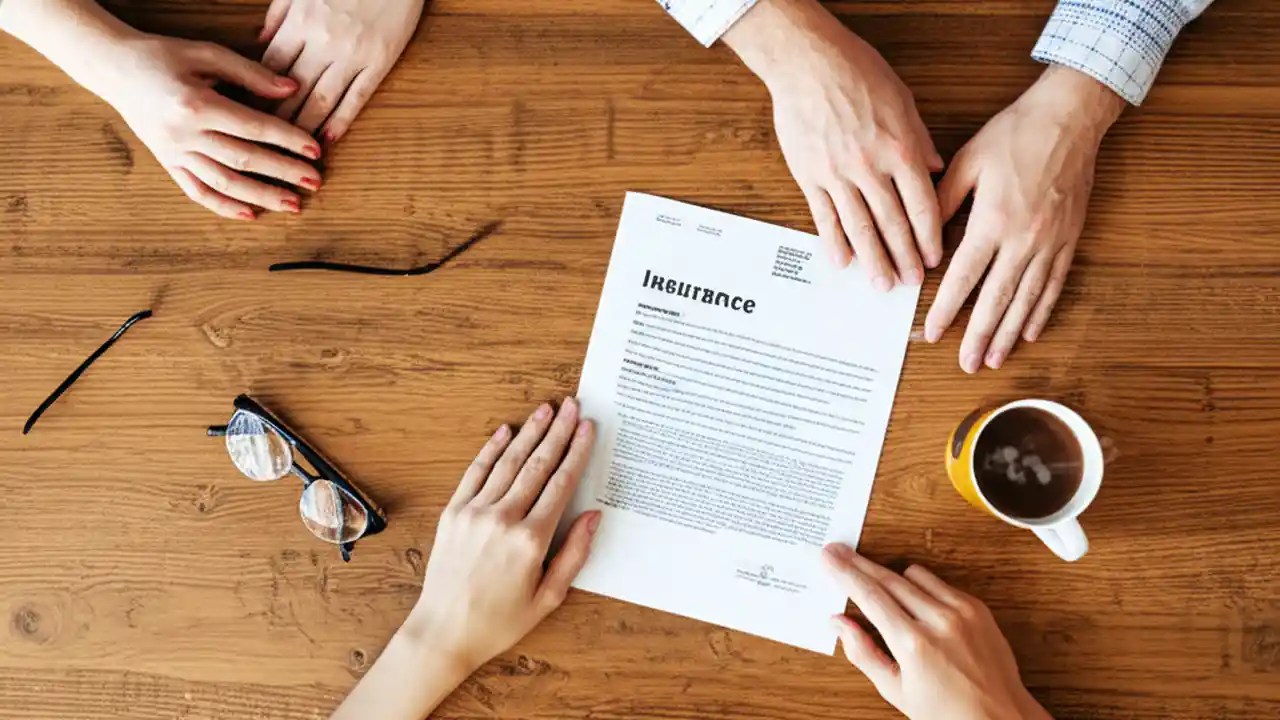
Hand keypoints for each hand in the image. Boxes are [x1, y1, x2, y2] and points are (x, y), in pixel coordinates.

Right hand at [96, 35, 323, 219]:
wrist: (113, 69)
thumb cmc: (162, 56)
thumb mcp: (206, 53)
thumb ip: (250, 73)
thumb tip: (291, 90)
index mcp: (196, 104)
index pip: (252, 128)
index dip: (287, 140)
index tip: (314, 151)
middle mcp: (184, 134)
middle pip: (243, 159)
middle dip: (283, 173)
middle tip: (315, 181)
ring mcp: (174, 153)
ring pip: (224, 183)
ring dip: (262, 196)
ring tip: (293, 205)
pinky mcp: (167, 163)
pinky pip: (197, 192)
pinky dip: (224, 206)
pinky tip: (251, 215)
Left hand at [260, 0, 424, 141]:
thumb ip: (279, 12)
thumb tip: (260, 41)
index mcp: (301, 20)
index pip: (270, 66)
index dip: (256, 92)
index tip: (247, 111)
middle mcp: (323, 40)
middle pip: (291, 88)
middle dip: (275, 118)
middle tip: (264, 142)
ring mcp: (353, 53)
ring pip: (321, 98)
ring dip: (305, 126)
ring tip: (293, 147)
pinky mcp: (380, 60)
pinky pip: (357, 97)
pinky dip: (341, 121)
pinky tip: (329, 138)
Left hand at [408, 398, 599, 674]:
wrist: (444, 632)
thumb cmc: (498, 622)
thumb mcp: (548, 598)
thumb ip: (574, 554)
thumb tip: (594, 516)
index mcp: (531, 541)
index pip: (561, 484)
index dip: (577, 452)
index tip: (588, 428)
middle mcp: (503, 519)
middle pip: (537, 465)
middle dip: (558, 432)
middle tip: (573, 406)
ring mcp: (474, 513)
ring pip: (508, 462)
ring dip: (529, 433)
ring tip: (546, 410)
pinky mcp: (453, 513)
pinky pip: (475, 472)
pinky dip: (491, 449)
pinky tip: (505, 431)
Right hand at [724, 0, 941, 289]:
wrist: (807, 62)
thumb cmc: (856, 72)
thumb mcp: (903, 100)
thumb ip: (919, 140)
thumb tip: (935, 170)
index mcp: (899, 148)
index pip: (921, 204)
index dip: (929, 236)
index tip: (933, 258)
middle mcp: (870, 167)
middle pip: (892, 223)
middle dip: (904, 257)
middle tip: (910, 283)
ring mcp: (837, 174)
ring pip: (859, 227)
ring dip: (873, 260)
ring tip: (881, 284)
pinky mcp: (809, 175)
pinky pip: (824, 216)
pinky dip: (834, 242)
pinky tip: (842, 262)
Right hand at [822, 545, 1051, 719]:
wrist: (1000, 717)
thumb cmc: (948, 712)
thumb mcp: (896, 691)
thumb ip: (863, 653)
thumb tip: (839, 623)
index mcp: (914, 644)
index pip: (870, 596)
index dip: (845, 574)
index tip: (830, 558)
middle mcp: (939, 621)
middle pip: (888, 578)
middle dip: (859, 564)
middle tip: (839, 552)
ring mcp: (962, 611)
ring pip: (914, 574)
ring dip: (893, 578)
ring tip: (882, 591)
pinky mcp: (977, 607)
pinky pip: (940, 583)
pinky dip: (922, 588)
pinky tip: (917, 604)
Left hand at [925, 65, 1126, 371]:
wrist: (1069, 117)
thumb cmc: (1015, 133)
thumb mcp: (967, 161)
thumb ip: (943, 202)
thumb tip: (923, 235)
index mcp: (992, 222)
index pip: (964, 278)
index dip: (946, 310)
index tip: (932, 333)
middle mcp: (1023, 239)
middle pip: (996, 299)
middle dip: (979, 336)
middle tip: (966, 365)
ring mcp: (1050, 242)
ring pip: (1027, 299)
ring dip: (1009, 333)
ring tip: (995, 359)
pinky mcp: (1069, 239)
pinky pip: (1055, 283)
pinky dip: (1042, 310)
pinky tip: (1031, 331)